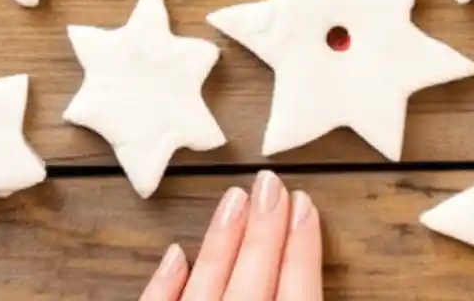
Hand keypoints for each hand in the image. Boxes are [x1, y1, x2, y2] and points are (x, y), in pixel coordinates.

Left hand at [140, 171, 322, 300]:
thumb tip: (308, 276)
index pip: (299, 292)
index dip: (304, 247)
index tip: (304, 206)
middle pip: (254, 278)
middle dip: (265, 227)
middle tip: (270, 184)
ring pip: (206, 285)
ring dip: (222, 240)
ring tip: (234, 198)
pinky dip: (165, 284)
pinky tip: (175, 255)